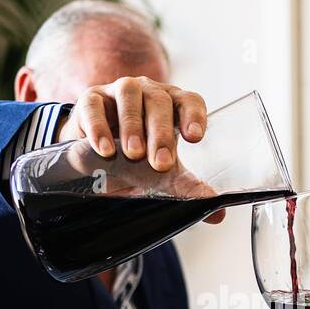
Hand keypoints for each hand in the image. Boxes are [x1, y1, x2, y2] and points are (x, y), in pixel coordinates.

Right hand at [58, 76, 221, 223]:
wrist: (94, 162)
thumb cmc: (135, 161)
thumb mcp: (162, 176)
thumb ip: (188, 189)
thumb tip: (218, 215)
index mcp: (173, 107)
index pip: (189, 100)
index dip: (194, 114)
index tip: (195, 138)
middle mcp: (148, 93)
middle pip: (160, 101)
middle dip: (160, 132)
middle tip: (160, 163)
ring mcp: (118, 92)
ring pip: (130, 95)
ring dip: (132, 124)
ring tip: (133, 154)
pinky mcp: (91, 99)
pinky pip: (95, 105)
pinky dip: (99, 126)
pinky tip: (105, 150)